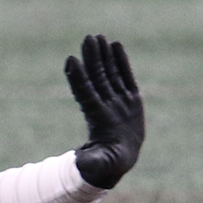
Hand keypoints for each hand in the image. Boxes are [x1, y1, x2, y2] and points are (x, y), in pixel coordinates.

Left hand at [65, 34, 143, 189]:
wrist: (119, 161)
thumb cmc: (106, 165)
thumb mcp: (98, 165)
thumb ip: (91, 162)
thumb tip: (78, 163)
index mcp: (97, 119)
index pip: (85, 94)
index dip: (78, 78)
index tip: (71, 60)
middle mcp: (105, 105)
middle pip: (97, 77)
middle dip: (92, 58)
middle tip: (87, 38)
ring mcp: (118, 101)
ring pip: (110, 73)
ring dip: (103, 56)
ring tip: (97, 37)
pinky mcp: (132, 100)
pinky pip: (126, 77)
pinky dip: (121, 62)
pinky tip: (115, 45)